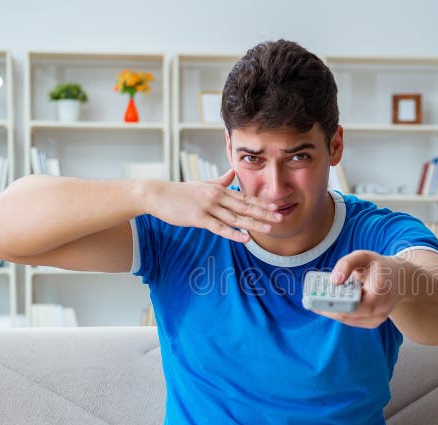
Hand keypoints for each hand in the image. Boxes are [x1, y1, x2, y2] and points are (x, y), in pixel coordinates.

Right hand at [148, 169, 281, 241]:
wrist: (158, 194)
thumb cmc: (180, 192)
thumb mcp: (203, 183)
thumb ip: (220, 180)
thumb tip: (232, 172)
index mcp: (219, 190)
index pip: (245, 197)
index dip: (261, 203)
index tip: (276, 206)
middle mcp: (217, 197)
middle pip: (245, 207)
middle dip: (264, 213)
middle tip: (280, 218)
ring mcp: (208, 207)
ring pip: (236, 218)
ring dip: (253, 224)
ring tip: (269, 229)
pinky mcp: (199, 218)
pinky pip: (220, 228)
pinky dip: (233, 233)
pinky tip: (245, 238)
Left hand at [313, 250, 406, 327]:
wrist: (401, 280)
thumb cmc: (381, 267)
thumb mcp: (364, 256)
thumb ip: (347, 264)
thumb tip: (333, 281)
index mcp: (380, 294)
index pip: (352, 305)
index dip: (332, 304)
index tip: (315, 299)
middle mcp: (380, 311)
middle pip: (346, 315)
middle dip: (327, 307)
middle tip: (309, 299)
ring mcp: (377, 320)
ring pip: (346, 319)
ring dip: (331, 310)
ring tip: (316, 299)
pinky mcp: (372, 323)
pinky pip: (350, 320)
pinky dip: (339, 312)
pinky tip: (330, 303)